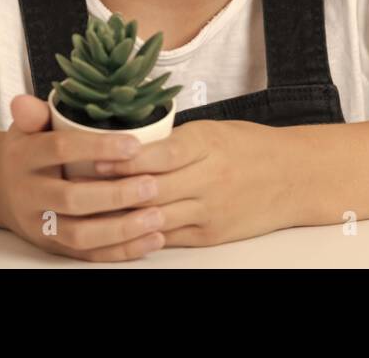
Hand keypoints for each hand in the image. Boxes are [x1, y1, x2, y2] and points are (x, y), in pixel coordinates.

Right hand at [0, 94, 167, 261]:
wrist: (0, 187)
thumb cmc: (29, 150)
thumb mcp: (27, 127)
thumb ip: (33, 114)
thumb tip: (25, 101)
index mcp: (24, 157)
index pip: (60, 149)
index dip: (97, 147)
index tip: (135, 145)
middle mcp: (28, 194)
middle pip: (71, 199)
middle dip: (115, 194)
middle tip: (152, 185)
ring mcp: (39, 225)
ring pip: (80, 234)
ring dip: (122, 229)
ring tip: (157, 216)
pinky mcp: (53, 247)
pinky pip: (87, 255)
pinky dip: (121, 251)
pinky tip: (151, 238)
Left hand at [89, 119, 298, 246]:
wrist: (294, 177)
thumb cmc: (249, 146)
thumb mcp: (213, 131)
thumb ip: (174, 141)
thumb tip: (125, 145)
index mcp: (206, 144)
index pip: (160, 154)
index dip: (124, 159)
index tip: (93, 157)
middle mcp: (208, 178)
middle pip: (151, 188)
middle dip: (110, 190)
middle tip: (74, 187)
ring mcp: (209, 210)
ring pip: (154, 217)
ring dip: (118, 216)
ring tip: (86, 212)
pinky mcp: (210, 234)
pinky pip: (167, 236)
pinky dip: (140, 234)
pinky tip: (115, 231)